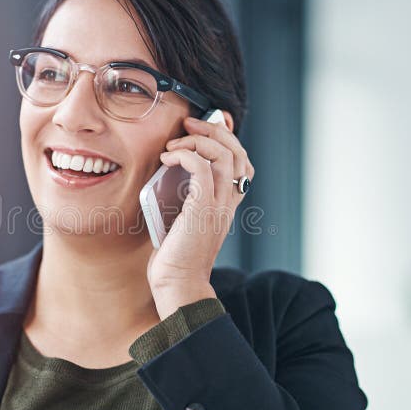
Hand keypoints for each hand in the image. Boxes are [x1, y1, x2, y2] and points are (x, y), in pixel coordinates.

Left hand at [147, 114, 254, 318]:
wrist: (177, 284)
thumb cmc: (176, 255)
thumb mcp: (184, 218)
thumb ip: (186, 196)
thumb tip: (169, 172)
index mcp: (228, 203)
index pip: (243, 162)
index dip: (227, 139)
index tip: (202, 130)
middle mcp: (229, 201)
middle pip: (236, 151)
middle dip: (212, 130)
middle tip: (188, 125)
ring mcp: (219, 205)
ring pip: (224, 155)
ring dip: (197, 140)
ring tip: (174, 144)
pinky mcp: (203, 209)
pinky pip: (203, 169)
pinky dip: (185, 156)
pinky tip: (167, 159)